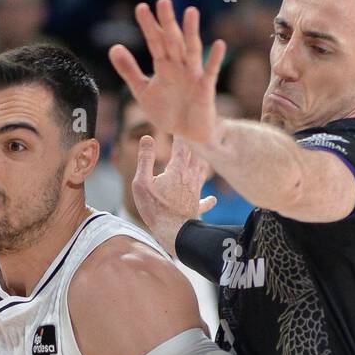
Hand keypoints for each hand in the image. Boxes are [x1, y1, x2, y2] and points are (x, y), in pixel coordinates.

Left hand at [109, 0, 225, 144]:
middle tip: (163, 1)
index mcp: (164, 66)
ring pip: (191, 51)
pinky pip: (210, 72)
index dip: (149, 26)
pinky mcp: (205, 89)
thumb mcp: (143, 91)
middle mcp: (179, 66)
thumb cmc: (168, 111)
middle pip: (172, 41)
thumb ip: (129, 70)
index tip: (141, 8)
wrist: (187, 135)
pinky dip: (215, 59)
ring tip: (191, 12)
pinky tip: (219, 44)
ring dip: (191, 33)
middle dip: (168, 23)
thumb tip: (113, 47)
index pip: (155, 41)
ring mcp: (193, 76)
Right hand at [132, 134, 217, 254]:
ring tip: (206, 155)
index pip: (182, 145)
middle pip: (197, 155)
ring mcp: (195, 193)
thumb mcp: (142, 182)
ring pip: (204, 172)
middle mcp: (190, 178)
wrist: (172, 231)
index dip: (182, 133)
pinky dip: (209, 200)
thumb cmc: (154, 208)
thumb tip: (147, 137)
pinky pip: (205, 202)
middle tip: (200, 132)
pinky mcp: (196, 207)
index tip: (181, 123)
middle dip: (198, 143)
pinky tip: (212, 199)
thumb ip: (145, 159)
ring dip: (205, 162)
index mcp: (177, 170)